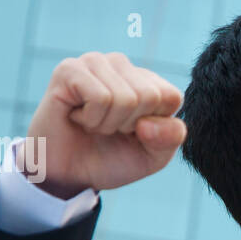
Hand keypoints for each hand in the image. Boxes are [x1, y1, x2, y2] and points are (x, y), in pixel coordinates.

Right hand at [21, 52, 185, 197]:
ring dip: (108, 124)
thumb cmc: (111, 160)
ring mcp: (95, 63)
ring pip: (125, 98)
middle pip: (149, 96)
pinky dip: (91, 119)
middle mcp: (122, 65)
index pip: (171, 96)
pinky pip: (100, 97)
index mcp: (146, 80)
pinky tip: (77, 117)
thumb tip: (148, 122)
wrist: (69, 176)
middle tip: (108, 128)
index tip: (133, 133)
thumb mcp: (154, 156)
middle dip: (129, 126)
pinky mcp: (69, 70)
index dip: (155, 127)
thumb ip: (171, 137)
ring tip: (92, 123)